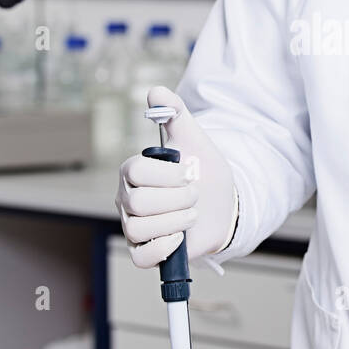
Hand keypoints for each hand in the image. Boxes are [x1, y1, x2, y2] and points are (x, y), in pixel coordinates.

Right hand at [115, 85, 235, 267]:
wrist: (221, 203)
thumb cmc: (202, 170)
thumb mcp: (194, 138)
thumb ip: (175, 112)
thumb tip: (156, 91)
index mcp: (132, 171)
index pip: (136, 171)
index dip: (168, 174)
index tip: (188, 173)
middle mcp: (126, 199)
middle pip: (139, 202)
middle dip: (178, 198)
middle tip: (194, 195)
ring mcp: (132, 226)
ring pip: (140, 228)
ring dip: (177, 221)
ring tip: (191, 214)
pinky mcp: (144, 251)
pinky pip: (140, 257)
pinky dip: (164, 247)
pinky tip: (181, 237)